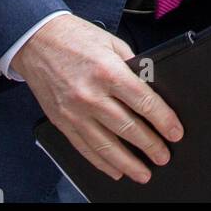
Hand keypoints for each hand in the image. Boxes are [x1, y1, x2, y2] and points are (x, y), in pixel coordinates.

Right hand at [11, 14, 183, 183]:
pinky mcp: (62, 122)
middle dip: (151, 145)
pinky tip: (115, 170)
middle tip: (164, 155)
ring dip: (129, 163)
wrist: (36, 39)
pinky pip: (85, 148)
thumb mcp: (110, 42)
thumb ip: (130, 65)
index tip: (175, 132)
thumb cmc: (74, 37)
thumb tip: (149, 87)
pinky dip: (102, 162)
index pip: (143, 102)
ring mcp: (75, 112)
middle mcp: (91, 94)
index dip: (163, 120)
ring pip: (107, 146)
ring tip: (144, 173)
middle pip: (128, 128)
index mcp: (107, 71)